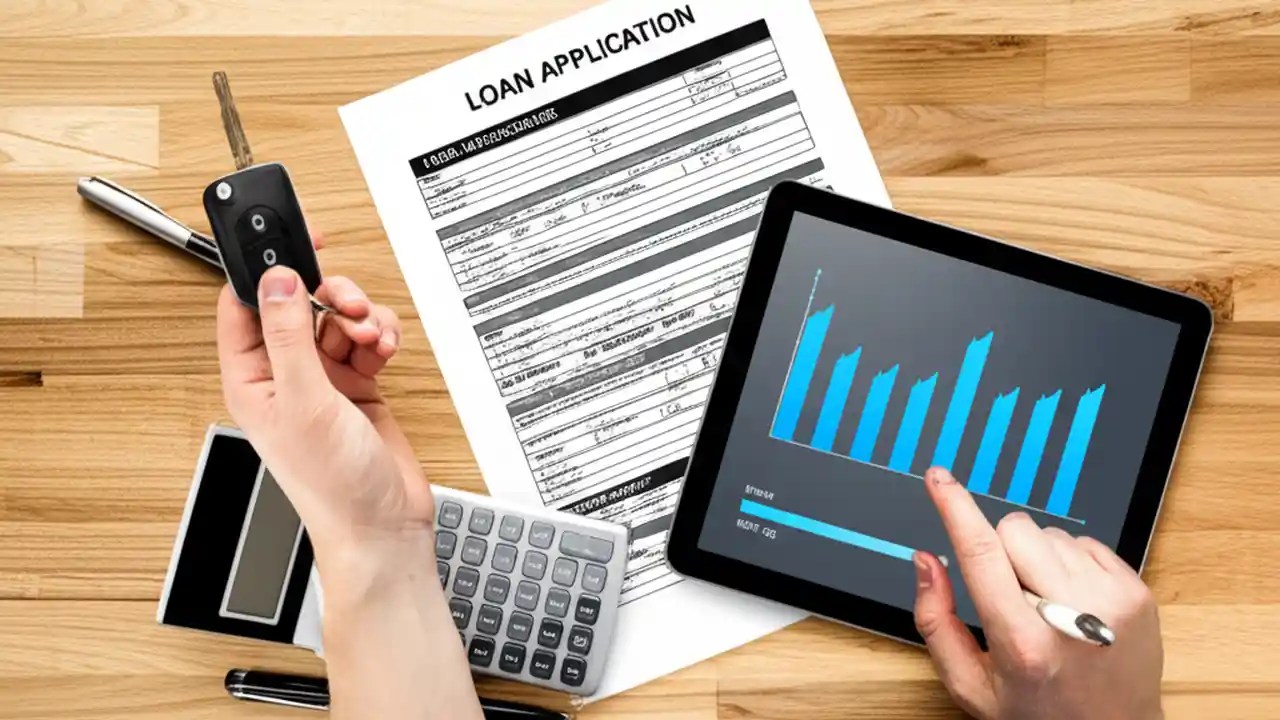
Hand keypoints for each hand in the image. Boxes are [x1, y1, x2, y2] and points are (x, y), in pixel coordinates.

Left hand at [217, 264, 483, 719]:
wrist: (384, 523)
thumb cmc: (333, 485)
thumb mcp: (305, 401)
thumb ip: (290, 335)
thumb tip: (276, 282)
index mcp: (252, 380)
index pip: (243, 309)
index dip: (263, 272)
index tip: (288, 241)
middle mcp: (285, 377)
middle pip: (300, 305)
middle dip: (330, 295)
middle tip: (348, 302)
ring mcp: (323, 382)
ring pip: (338, 319)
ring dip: (361, 317)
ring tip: (372, 336)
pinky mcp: (358, 386)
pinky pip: (365, 340)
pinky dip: (380, 336)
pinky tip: (385, 349)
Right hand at [913, 467, 1162, 719]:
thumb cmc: (1040, 714)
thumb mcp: (971, 685)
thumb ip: (936, 621)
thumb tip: (926, 562)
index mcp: (1023, 643)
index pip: (982, 554)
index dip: (955, 507)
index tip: (940, 479)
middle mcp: (1072, 618)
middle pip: (1015, 532)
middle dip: (1000, 550)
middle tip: (1008, 592)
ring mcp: (1112, 602)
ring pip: (1050, 533)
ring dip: (1037, 558)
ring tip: (1045, 604)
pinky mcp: (1136, 593)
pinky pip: (1085, 542)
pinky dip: (1070, 563)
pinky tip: (1071, 600)